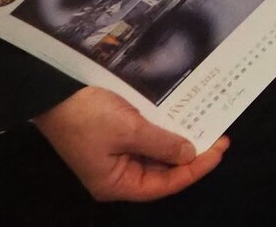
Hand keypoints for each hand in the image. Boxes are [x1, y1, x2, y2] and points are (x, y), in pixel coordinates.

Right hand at [32, 87, 226, 201]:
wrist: (54, 91)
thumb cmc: (87, 116)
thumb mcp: (129, 130)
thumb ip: (162, 143)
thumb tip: (190, 153)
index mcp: (115, 183)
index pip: (164, 185)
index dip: (194, 170)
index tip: (219, 151)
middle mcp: (117, 174)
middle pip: (162, 172)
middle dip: (192, 156)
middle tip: (220, 137)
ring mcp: (116, 155)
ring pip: (157, 155)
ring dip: (181, 142)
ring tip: (208, 128)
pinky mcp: (116, 137)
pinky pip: (148, 139)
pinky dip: (167, 131)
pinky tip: (185, 120)